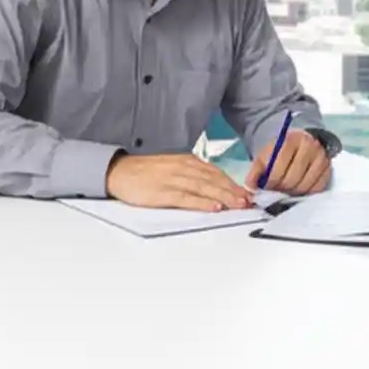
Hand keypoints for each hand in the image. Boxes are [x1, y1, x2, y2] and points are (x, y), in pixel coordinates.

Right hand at [105, 154, 252, 210]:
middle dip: (233, 192)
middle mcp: (184, 168)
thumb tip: (214, 187)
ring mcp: (174, 179)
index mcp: (187, 161)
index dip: (233, 184)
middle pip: (214, 180)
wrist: (120, 171)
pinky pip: (187, 198)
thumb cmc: (146, 172)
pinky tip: (213, 207)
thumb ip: (193, 175)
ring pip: (205, 188)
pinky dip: (202, 203)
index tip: (247, 194)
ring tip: (238, 205)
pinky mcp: (163, 192)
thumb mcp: (173, 167)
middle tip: (248, 202)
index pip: (216, 173)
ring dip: (224, 197)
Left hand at [244, 129, 330, 194]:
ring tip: (286, 191)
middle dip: (281, 189)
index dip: (270, 182)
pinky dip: (307, 192)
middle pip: (293, 178)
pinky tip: (298, 190)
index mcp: (290, 140)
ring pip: (305, 185)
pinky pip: (318, 188)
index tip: (265, 187)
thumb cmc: (280, 151)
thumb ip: (256, 171)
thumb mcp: (265, 156)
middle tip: (275, 191)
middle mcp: (309, 146)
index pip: (278, 168)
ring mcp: (321, 157)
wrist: (300, 141)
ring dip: (293, 193)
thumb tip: (250, 189)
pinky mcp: (328, 168)